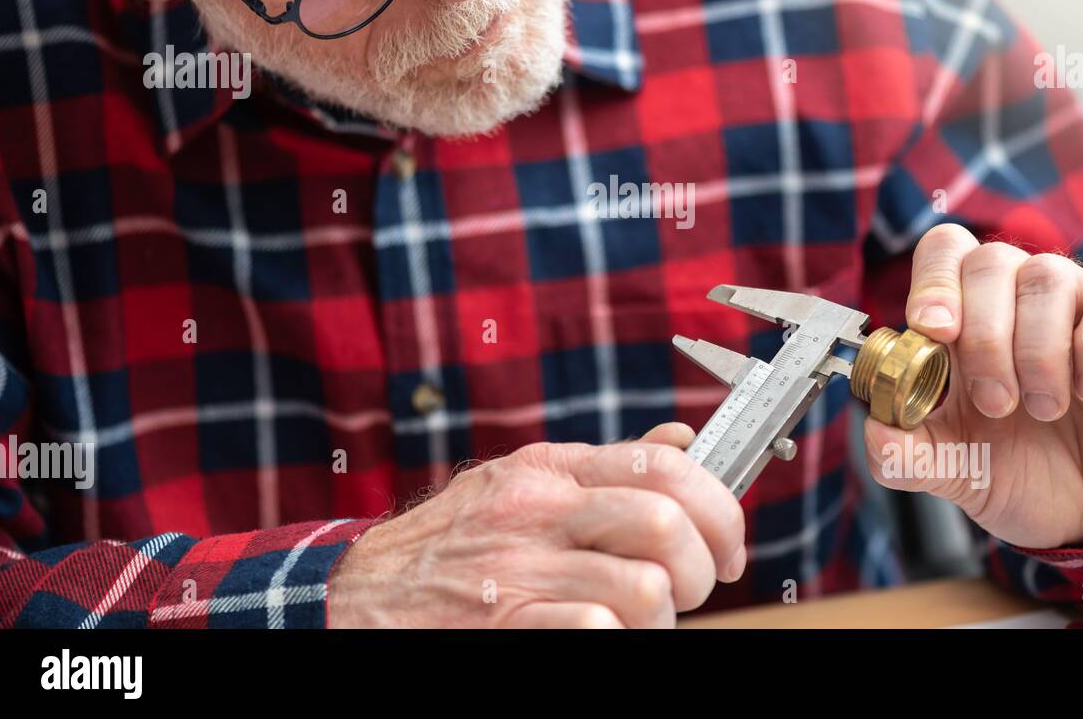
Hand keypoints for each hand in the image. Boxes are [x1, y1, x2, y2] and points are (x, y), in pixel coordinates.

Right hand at [327, 423, 745, 626]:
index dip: (719, 507)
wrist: (354, 598)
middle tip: (688, 592)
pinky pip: (597, 632)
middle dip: (701, 568)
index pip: (663, 466)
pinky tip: (596, 637)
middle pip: (668, 523)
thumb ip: (599, 467)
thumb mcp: (517, 483)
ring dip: (660, 618)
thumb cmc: (446, 546)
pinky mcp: (506, 626)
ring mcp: (520, 572)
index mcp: (547, 470)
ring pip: (646, 589)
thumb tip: (681, 442)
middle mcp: (537, 512)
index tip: (728, 544)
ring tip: (637, 623)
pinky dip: (615, 641)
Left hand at [863, 223, 1082, 548]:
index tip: (933, 328)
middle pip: (989, 262)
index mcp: (966, 321)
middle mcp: (1019, 300)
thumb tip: (874, 432)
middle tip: (995, 404)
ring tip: (1044, 409)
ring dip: (1038, 350)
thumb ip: (907, 456)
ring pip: (1048, 276)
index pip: (943, 253)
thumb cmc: (1028, 475)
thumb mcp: (956, 473)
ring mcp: (1079, 308)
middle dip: (983, 335)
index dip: (933, 280)